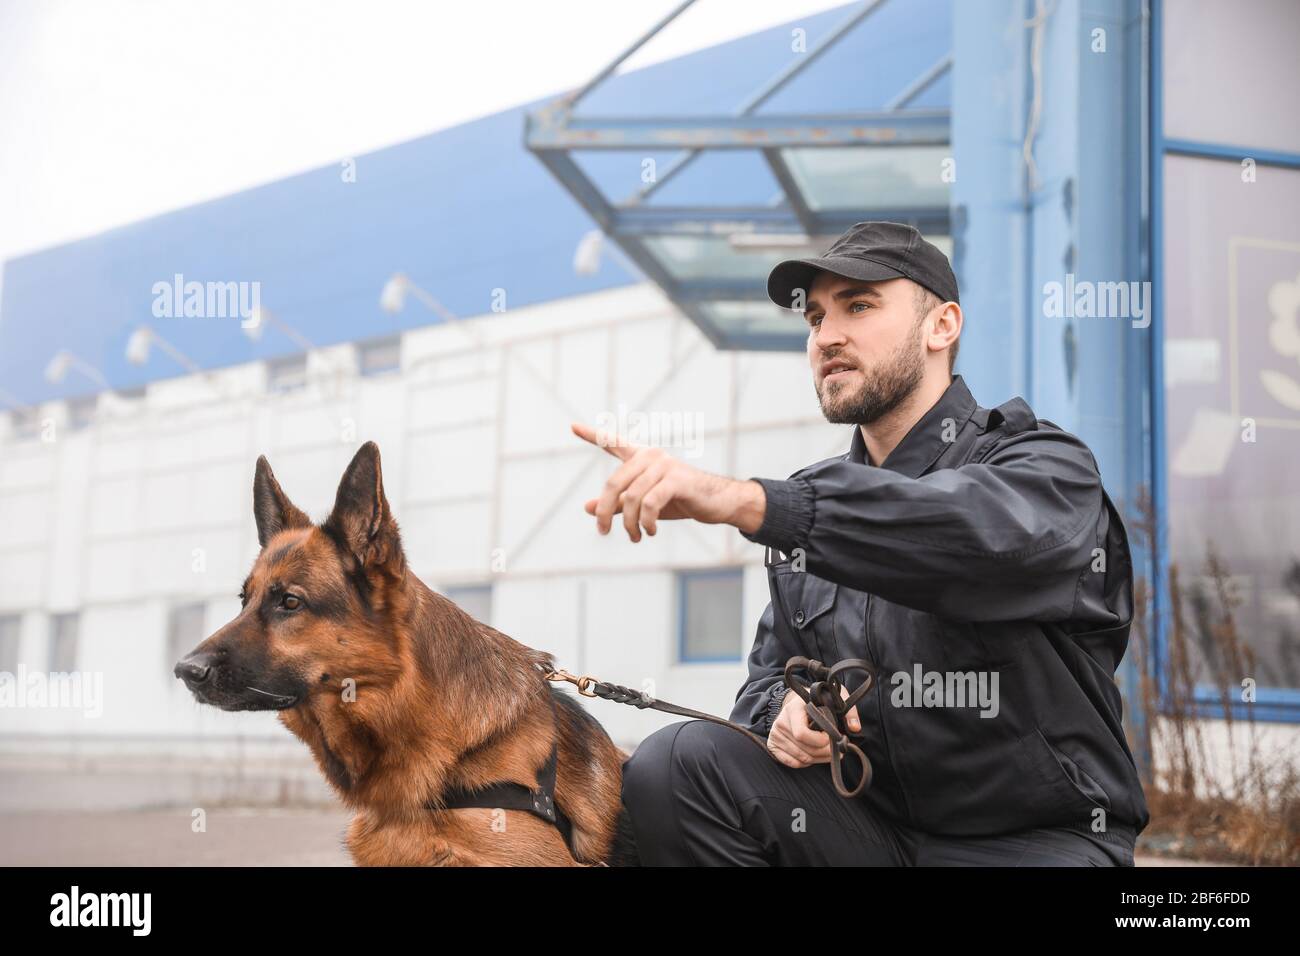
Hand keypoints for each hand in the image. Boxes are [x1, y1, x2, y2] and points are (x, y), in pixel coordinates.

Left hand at [571, 422, 765, 540]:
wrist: (717, 503)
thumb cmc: (680, 501)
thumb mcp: (644, 504)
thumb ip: (617, 504)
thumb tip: (587, 508)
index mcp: (642, 458)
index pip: (613, 443)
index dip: (592, 436)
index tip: (573, 427)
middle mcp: (650, 457)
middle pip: (614, 484)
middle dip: (605, 512)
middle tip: (603, 532)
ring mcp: (664, 466)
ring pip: (631, 498)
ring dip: (629, 524)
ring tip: (636, 537)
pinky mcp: (676, 480)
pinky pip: (649, 504)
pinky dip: (646, 522)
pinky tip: (650, 532)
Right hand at [766, 684, 861, 768]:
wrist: (796, 702)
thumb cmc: (818, 701)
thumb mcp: (834, 697)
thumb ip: (848, 710)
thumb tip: (855, 728)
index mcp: (793, 708)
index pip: (802, 733)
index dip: (819, 741)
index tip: (831, 737)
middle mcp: (781, 722)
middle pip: (804, 749)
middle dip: (824, 753)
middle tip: (835, 750)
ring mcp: (775, 734)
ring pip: (801, 758)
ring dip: (818, 759)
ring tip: (828, 753)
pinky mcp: (773, 745)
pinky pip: (792, 763)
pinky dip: (806, 762)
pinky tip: (813, 754)